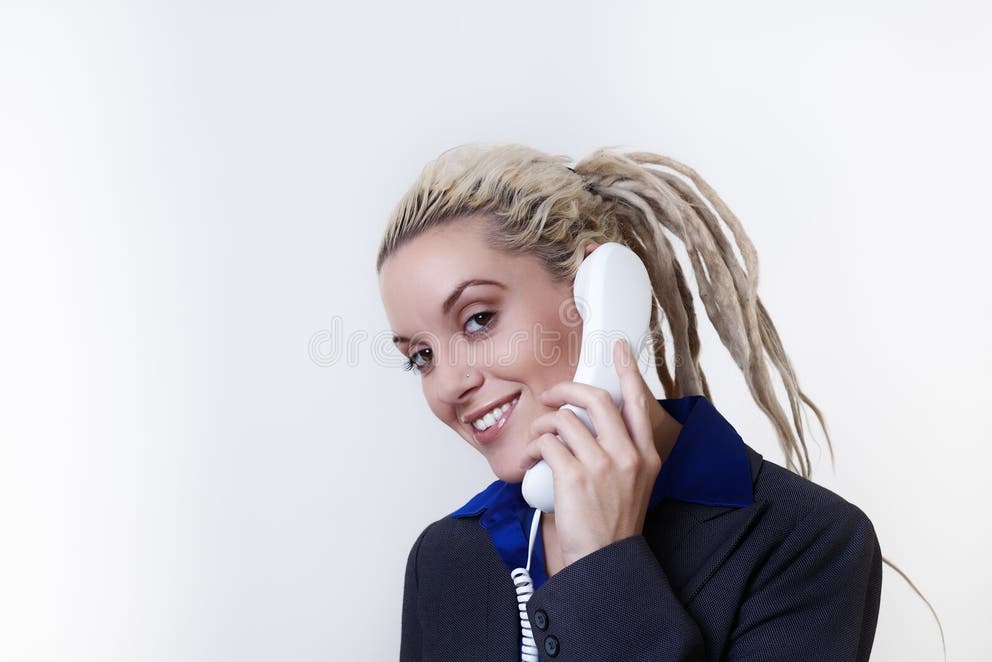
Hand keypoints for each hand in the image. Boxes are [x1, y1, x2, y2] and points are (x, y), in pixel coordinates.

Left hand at [521, 338, 662, 567]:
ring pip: (566, 419)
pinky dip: (535, 446)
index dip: (628, 372)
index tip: (618, 349)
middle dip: (568, 389)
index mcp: (646, 457)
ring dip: (544, 424)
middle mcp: (628, 456)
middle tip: (553, 396)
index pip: (638, 403)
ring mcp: (603, 465)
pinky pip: (547, 443)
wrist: (605, 563)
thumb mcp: (633, 486)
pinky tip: (532, 459)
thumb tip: (587, 423)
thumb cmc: (612, 526)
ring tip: (539, 437)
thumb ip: (619, 453)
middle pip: (596, 400)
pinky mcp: (575, 476)